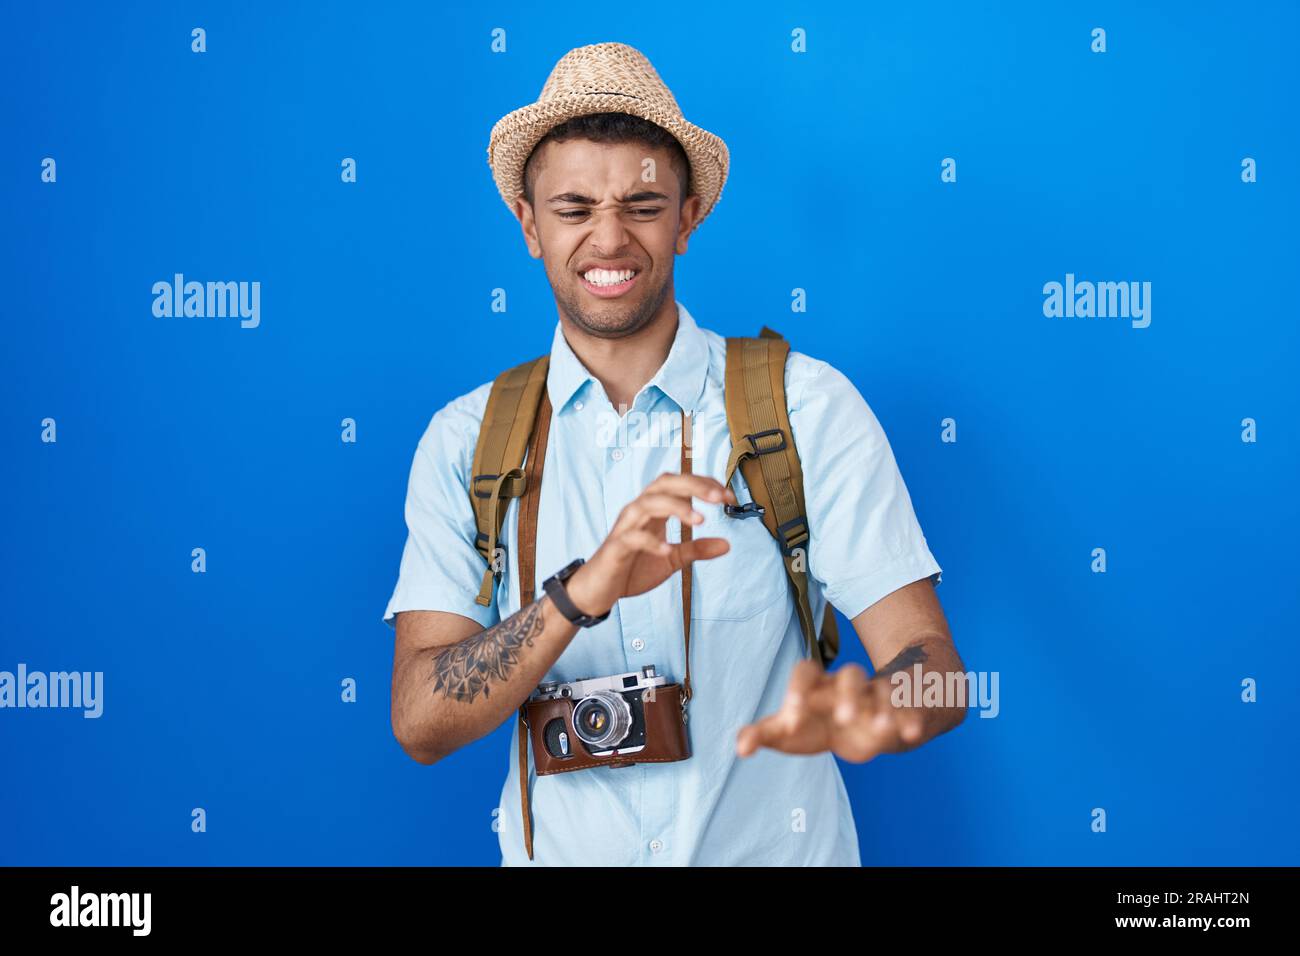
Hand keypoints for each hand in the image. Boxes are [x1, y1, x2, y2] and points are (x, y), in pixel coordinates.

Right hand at [564, 472, 736, 618]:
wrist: (599, 589)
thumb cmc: (632, 569)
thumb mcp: (672, 560)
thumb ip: (696, 550)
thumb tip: (727, 544)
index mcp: (654, 510)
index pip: (680, 484)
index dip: (705, 485)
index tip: (730, 497)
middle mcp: (639, 511)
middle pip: (664, 483)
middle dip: (694, 486)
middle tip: (720, 498)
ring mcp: (626, 527)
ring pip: (648, 503)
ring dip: (676, 508)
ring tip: (700, 520)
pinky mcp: (616, 547)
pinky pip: (632, 538)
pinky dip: (651, 541)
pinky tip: (668, 549)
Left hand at [735, 659, 925, 762]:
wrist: (862, 724)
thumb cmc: (816, 723)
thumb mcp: (789, 730)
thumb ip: (763, 734)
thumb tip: (740, 750)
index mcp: (818, 686)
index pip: (806, 671)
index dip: (798, 689)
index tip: (791, 715)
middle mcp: (848, 686)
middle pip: (851, 674)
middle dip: (848, 694)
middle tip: (843, 719)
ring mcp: (876, 696)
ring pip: (884, 689)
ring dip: (884, 706)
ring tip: (883, 729)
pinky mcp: (900, 710)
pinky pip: (909, 708)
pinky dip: (911, 718)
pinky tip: (912, 734)